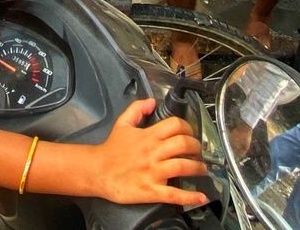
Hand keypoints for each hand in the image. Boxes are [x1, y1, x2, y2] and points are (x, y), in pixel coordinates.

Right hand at [90, 99, 208, 207]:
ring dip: (198, 168)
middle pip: (184, 144)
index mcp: (148, 136)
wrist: (97, 171)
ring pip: (183, 167)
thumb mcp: (122, 123)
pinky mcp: (151, 190)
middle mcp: (153, 153)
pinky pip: (174, 194)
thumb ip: (137, 109)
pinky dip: (190, 196)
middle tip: (198, 152)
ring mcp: (153, 172)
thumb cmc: (111, 150)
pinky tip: (200, 197)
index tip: (190, 133)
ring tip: (202, 169)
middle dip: (196, 147)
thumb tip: (152, 102)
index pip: (175, 125)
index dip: (187, 128)